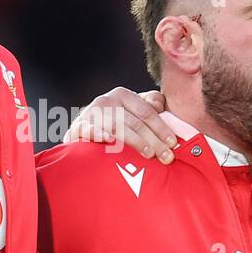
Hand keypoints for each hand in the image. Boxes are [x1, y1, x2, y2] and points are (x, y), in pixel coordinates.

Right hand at [63, 88, 177, 162]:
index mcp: (122, 95)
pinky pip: (88, 130)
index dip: (161, 127)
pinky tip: (107, 139)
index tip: (173, 143)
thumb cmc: (114, 121)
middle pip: (135, 122)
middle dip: (153, 140)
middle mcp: (107, 101)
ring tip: (149, 154)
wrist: (83, 128)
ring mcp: (92, 114)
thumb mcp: (132, 109)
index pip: (146, 111)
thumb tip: (161, 106)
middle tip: (166, 157)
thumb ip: (149, 105)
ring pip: (117, 128)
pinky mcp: (78, 127)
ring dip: (135, 141)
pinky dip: (97, 134)